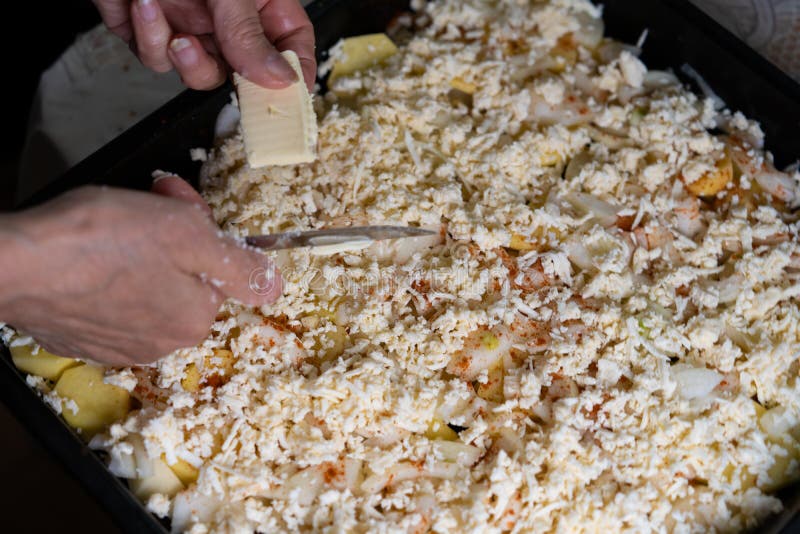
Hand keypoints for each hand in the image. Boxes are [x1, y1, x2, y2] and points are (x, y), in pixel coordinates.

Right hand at [0, 177, 280, 365]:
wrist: (13, 264)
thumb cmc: (99, 241)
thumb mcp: (187, 236)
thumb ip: (237, 264)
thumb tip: (273, 286)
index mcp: (195, 319)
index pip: (215, 267)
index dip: (197, 229)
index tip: (173, 203)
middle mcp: (162, 343)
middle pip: (184, 280)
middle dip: (170, 240)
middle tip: (143, 205)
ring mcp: (119, 346)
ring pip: (148, 289)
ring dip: (140, 256)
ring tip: (107, 229)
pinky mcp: (83, 340)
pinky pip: (112, 303)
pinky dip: (106, 278)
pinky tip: (86, 259)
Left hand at [92, 0, 315, 90]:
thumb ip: (249, 34)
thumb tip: (281, 79)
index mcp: (258, 0)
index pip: (291, 43)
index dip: (293, 72)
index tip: (289, 96)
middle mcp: (226, 17)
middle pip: (241, 71)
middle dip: (225, 71)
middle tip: (218, 64)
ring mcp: (189, 25)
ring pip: (196, 73)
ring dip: (181, 56)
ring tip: (166, 21)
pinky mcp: (149, 31)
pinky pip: (156, 57)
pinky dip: (147, 34)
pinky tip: (142, 2)